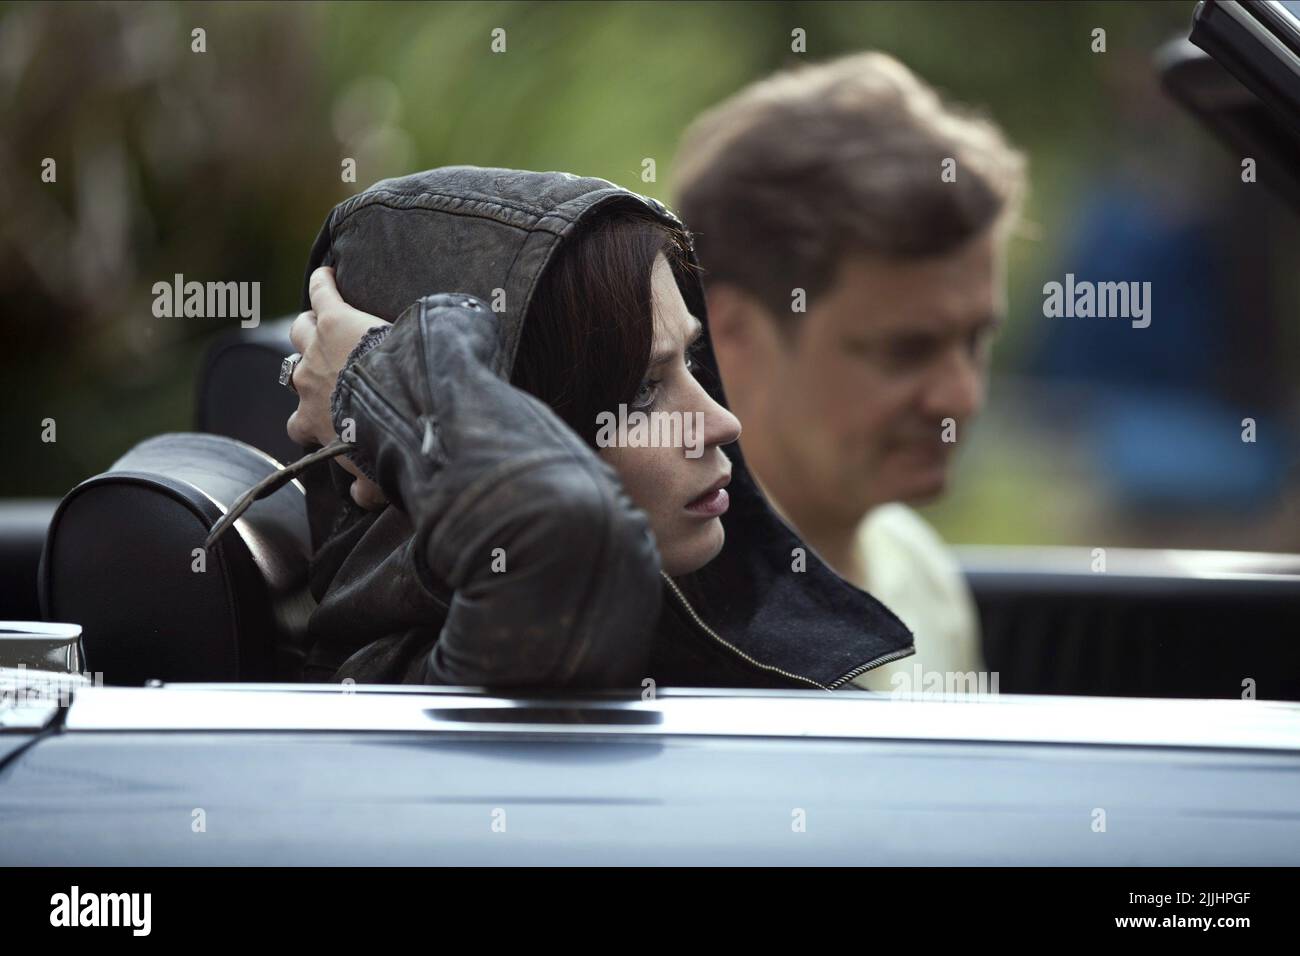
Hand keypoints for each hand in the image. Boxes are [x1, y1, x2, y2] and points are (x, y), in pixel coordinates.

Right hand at [287, 266, 391, 510]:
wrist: (394, 405)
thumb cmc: (384, 443)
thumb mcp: (375, 475)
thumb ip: (366, 488)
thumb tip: (360, 499)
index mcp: (311, 421)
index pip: (298, 424)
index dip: (312, 420)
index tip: (328, 419)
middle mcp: (304, 384)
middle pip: (296, 372)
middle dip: (310, 370)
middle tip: (329, 368)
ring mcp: (316, 349)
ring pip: (301, 329)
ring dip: (311, 326)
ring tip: (321, 319)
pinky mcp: (335, 317)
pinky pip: (321, 291)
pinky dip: (324, 282)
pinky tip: (328, 273)